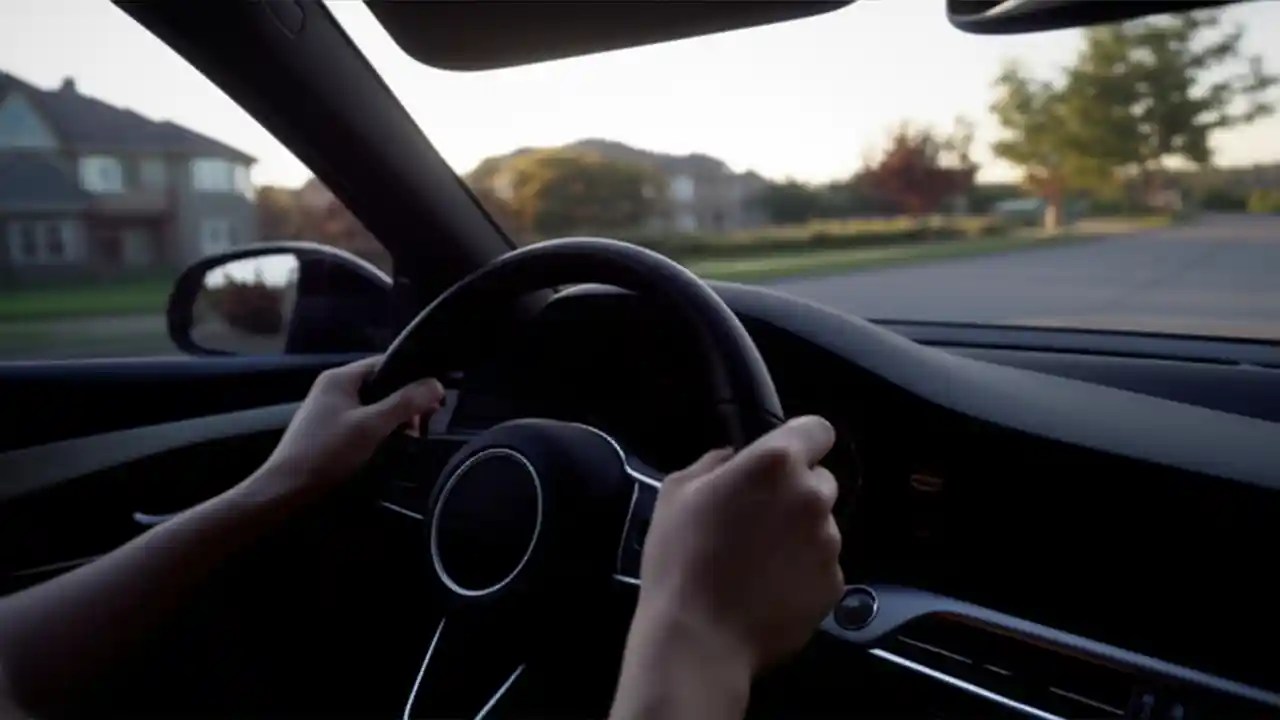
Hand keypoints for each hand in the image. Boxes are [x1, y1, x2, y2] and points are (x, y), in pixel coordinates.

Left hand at [252, 356, 444, 501]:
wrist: (287, 489)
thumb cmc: (328, 451)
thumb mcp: (371, 425)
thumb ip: (405, 403)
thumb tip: (436, 384)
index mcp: (340, 377)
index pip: (385, 363)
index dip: (412, 376)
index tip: (434, 400)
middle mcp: (334, 388)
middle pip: (381, 385)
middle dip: (405, 403)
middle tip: (422, 425)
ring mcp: (330, 410)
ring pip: (373, 405)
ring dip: (394, 419)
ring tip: (410, 438)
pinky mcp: (329, 430)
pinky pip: (363, 421)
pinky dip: (379, 430)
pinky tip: (391, 446)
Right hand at [635, 416, 843, 673]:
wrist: (698, 637)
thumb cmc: (680, 559)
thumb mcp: (676, 493)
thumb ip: (713, 463)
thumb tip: (733, 458)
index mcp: (775, 464)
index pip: (817, 429)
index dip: (802, 442)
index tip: (783, 461)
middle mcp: (812, 497)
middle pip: (821, 480)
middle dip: (796, 493)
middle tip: (759, 520)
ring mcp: (829, 543)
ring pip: (821, 526)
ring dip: (799, 536)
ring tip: (758, 562)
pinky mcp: (835, 584)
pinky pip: (822, 567)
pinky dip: (802, 573)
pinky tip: (768, 589)